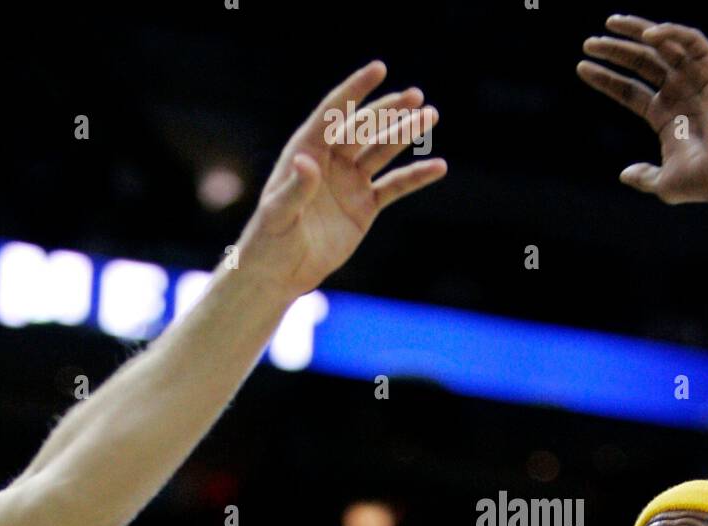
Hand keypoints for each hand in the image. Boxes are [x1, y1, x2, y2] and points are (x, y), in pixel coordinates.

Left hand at [236, 60, 445, 298]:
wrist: (280, 273)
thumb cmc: (268, 241)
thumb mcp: (277, 214)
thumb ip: (295, 189)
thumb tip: (306, 161)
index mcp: (305, 153)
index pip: (332, 115)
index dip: (354, 91)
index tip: (379, 69)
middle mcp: (330, 162)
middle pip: (363, 128)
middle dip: (388, 111)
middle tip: (415, 96)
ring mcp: (350, 182)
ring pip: (382, 151)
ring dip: (406, 133)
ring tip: (431, 116)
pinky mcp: (364, 206)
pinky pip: (395, 186)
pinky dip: (416, 177)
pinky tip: (438, 167)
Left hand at [578, 16, 707, 206]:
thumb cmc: (702, 181)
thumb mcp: (664, 183)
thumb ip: (644, 177)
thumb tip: (625, 174)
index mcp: (665, 116)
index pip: (630, 90)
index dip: (607, 78)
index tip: (582, 67)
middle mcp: (680, 93)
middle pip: (643, 63)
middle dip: (616, 51)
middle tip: (589, 43)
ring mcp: (696, 79)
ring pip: (664, 45)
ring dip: (636, 33)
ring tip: (609, 25)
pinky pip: (692, 42)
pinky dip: (671, 34)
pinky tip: (646, 35)